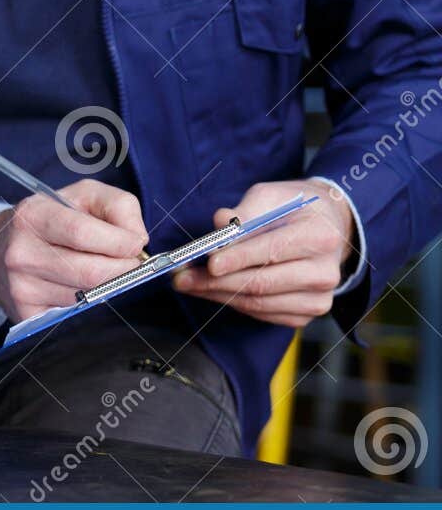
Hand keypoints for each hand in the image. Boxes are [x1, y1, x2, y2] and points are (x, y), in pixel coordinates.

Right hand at [0, 179, 147, 321]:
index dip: (120, 242)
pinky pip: (77, 316)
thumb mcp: (82, 196)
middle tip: (131, 264)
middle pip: (91, 273)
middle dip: (124, 270)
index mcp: (33, 215)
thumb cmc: (51, 221)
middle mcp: (21, 252)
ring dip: (110, 288)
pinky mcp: (27, 314)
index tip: (136, 244)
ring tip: (106, 274)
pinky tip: (87, 292)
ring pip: (88, 297)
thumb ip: (118, 206)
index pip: (83, 233)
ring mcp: (22, 287)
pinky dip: (92, 306)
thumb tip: (137, 240)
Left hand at [173, 179, 355, 327]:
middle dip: (216, 282)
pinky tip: (211, 291)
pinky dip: (233, 303)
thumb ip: (246, 210)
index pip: (272, 251)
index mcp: (320, 237)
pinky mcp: (306, 313)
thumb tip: (220, 224)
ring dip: (218, 295)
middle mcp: (325, 273)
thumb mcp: (271, 195)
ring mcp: (318, 298)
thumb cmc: (293, 208)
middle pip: (262, 283)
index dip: (238, 259)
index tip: (210, 262)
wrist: (327, 228)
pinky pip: (263, 313)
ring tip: (188, 283)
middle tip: (182, 277)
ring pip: (258, 303)